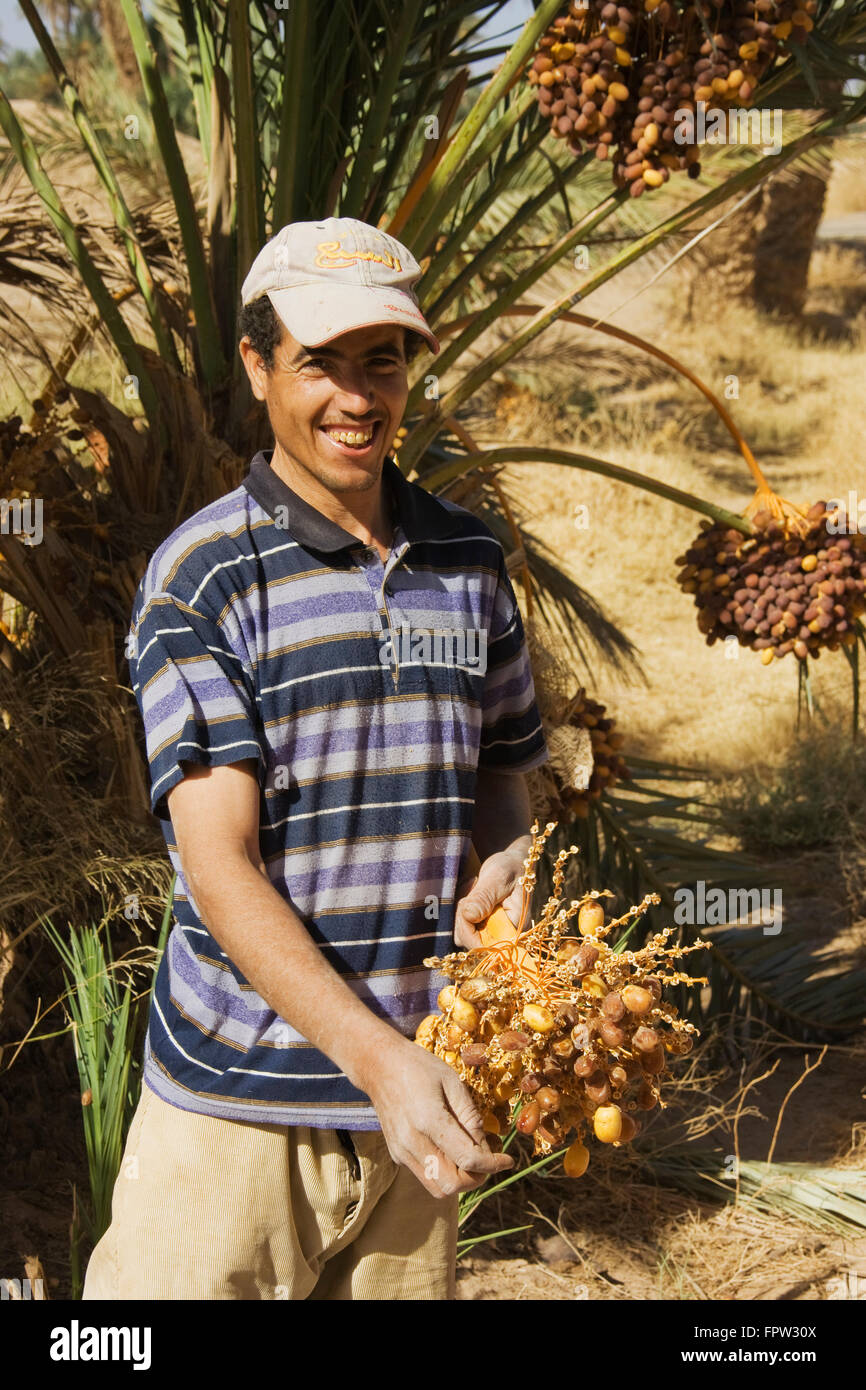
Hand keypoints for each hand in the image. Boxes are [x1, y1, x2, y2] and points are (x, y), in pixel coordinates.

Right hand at [365, 1039, 514, 1198]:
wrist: (379, 1065)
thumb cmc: (419, 1067)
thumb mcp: (452, 1082)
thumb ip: (470, 1117)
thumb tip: (485, 1148)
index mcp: (429, 1120)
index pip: (468, 1159)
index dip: (493, 1164)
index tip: (508, 1159)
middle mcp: (412, 1142)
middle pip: (452, 1184)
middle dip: (476, 1177)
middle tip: (487, 1160)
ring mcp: (401, 1152)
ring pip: (437, 1188)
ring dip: (459, 1180)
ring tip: (470, 1158)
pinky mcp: (396, 1154)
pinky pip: (426, 1176)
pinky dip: (444, 1172)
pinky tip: (450, 1150)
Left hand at [454, 842, 529, 950]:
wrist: (511, 863)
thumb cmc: (509, 867)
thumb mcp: (498, 877)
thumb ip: (484, 897)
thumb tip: (469, 917)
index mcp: (515, 928)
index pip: (485, 944)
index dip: (469, 929)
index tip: (468, 900)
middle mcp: (504, 935)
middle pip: (469, 940)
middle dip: (464, 914)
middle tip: (474, 887)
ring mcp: (491, 932)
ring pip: (462, 932)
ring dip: (461, 908)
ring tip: (474, 885)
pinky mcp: (481, 927)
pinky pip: (461, 925)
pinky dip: (461, 907)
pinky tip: (471, 890)